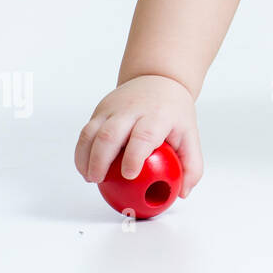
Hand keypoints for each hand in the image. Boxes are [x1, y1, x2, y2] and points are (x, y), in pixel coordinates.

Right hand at [74, 74, 203, 196]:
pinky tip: (85, 168)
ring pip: (91, 132)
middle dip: (101, 160)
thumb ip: (191, 165)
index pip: (144, 134)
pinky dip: (81, 152)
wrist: (159, 80)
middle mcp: (133, 109)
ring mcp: (113, 108)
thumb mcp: (190, 135)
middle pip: (110, 134)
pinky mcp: (100, 110)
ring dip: (86, 158)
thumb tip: (182, 193)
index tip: (129, 174)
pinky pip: (85, 132)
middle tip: (100, 181)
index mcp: (158, 115)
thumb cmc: (174, 112)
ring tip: (91, 178)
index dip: (135, 155)